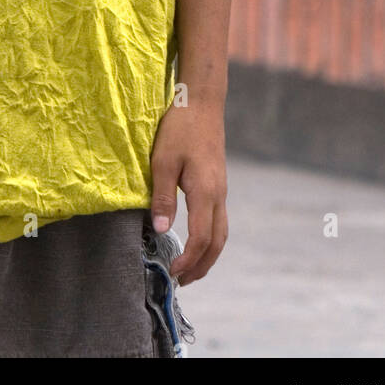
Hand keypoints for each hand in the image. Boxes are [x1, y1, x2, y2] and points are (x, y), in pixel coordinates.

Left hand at [149, 99, 227, 285]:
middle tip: (183, 282)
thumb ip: (163, 197)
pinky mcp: (218, 183)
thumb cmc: (179, 128)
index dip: (188, 260)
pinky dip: (211, 238)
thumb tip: (162, 230)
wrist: (201, 102)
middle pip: (217, 242)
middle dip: (202, 266)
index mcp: (205, 192)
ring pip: (222, 232)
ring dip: (208, 255)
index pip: (201, 238)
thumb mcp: (162, 161)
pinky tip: (198, 239)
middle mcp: (219, 195)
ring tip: (191, 269)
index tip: (172, 273)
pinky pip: (220, 220)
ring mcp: (221, 189)